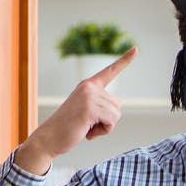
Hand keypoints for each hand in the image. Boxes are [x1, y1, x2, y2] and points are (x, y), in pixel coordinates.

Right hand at [15, 47, 137, 174]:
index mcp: (88, 84)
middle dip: (108, 119)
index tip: (136, 49)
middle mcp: (89, 87)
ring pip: (115, 115)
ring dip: (105, 127)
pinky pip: (111, 122)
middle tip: (88, 123)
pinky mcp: (90, 109)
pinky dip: (103, 131)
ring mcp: (89, 96)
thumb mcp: (87, 110)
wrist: (50, 137)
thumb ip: (101, 104)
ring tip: (86, 127)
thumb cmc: (69, 127)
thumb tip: (117, 106)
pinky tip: (88, 132)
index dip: (125, 60)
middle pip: (118, 104)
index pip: (110, 71)